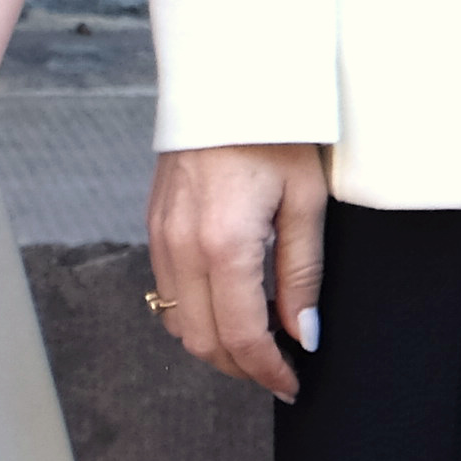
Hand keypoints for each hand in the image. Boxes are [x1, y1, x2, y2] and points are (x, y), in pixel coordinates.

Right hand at [148, 142, 328, 398]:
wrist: (227, 77)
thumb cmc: (274, 130)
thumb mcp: (305, 200)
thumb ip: (301, 274)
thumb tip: (302, 334)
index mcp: (224, 244)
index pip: (241, 336)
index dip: (268, 371)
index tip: (292, 384)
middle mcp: (182, 246)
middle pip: (202, 341)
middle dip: (241, 367)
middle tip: (279, 370)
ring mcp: (161, 236)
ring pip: (178, 322)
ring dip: (215, 344)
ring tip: (258, 342)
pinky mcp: (155, 225)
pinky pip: (167, 291)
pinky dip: (195, 313)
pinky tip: (229, 305)